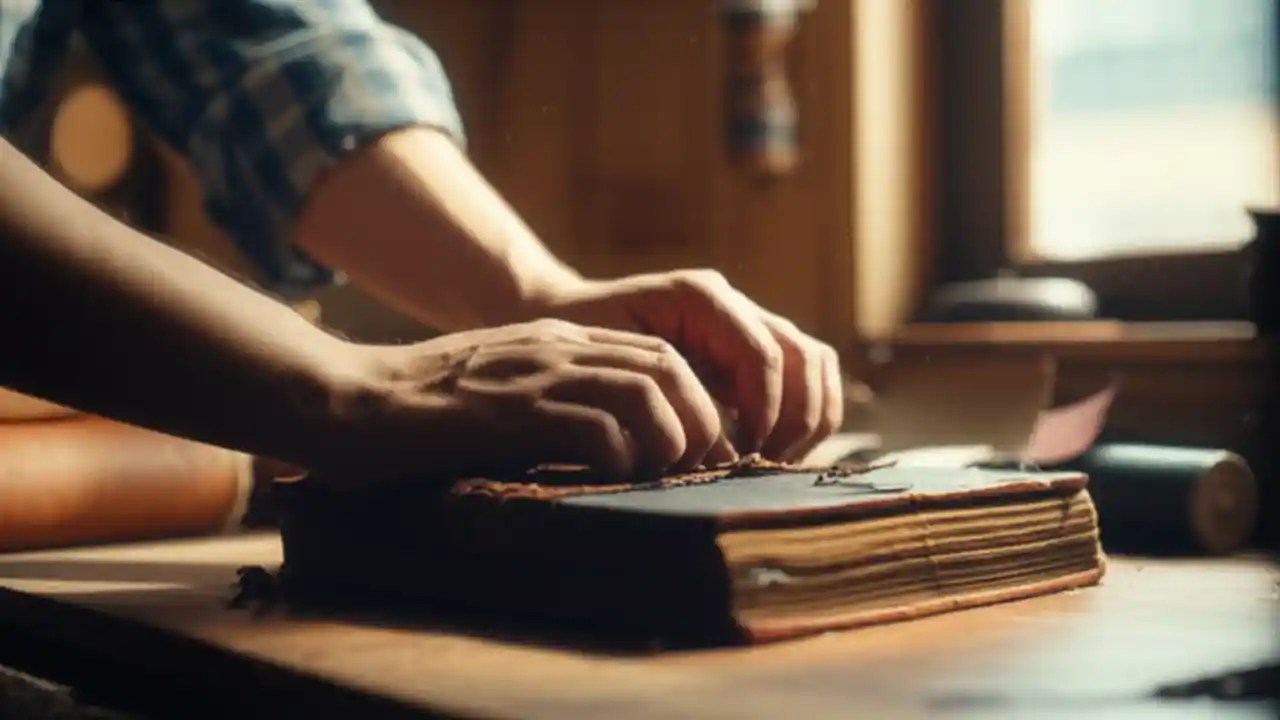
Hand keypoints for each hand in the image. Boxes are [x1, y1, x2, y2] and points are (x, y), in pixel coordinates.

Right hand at [326, 319, 731, 480]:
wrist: (349, 398)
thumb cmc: (421, 406)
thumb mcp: (503, 383)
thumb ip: (554, 394)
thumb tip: (614, 441)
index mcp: (558, 340)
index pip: (657, 353)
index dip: (694, 399)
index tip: (696, 447)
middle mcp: (556, 349)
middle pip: (667, 367)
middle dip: (698, 419)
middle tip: (694, 464)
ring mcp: (534, 376)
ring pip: (644, 392)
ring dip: (667, 438)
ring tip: (659, 472)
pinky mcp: (510, 413)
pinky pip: (595, 428)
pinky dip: (618, 456)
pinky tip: (606, 476)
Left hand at [528, 270, 843, 461]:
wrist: (565, 320)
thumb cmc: (580, 348)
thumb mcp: (613, 372)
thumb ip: (669, 402)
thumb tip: (727, 453)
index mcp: (700, 298)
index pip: (764, 355)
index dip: (767, 410)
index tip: (748, 455)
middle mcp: (732, 304)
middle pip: (805, 356)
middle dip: (797, 417)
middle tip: (768, 463)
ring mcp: (746, 324)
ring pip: (815, 364)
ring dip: (808, 418)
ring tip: (774, 460)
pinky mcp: (750, 350)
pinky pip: (802, 377)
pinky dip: (802, 415)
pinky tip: (771, 450)